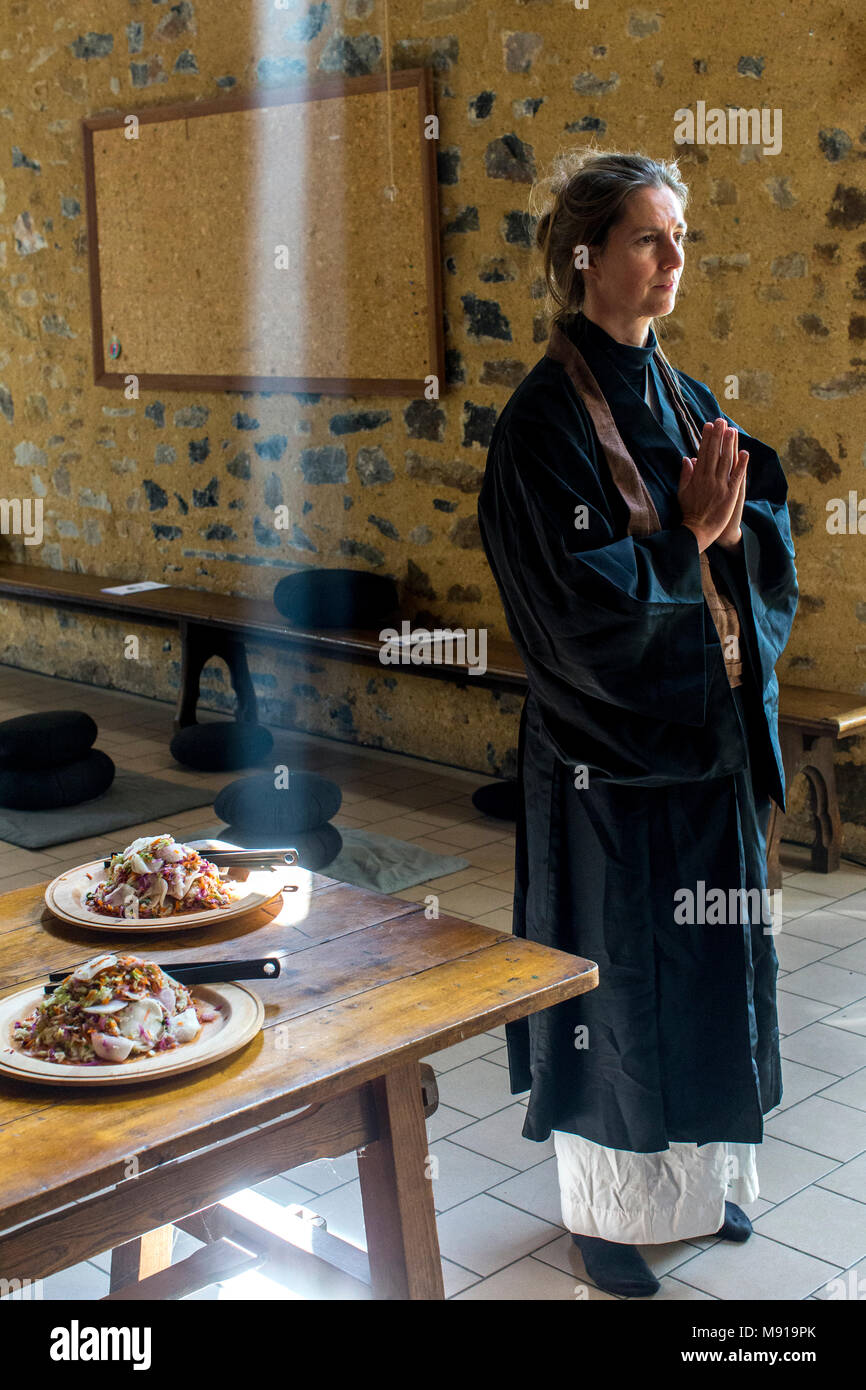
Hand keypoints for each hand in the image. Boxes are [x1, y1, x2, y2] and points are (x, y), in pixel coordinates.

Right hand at [678, 418, 748, 552]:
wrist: (698, 530)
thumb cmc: (689, 512)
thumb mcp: (682, 492)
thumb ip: (685, 475)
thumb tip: (687, 458)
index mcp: (697, 477)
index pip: (702, 453)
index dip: (706, 438)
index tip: (708, 425)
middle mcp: (709, 479)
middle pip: (714, 453)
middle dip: (718, 436)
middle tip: (721, 421)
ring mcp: (720, 486)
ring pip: (726, 461)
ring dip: (729, 445)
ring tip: (732, 430)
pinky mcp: (731, 494)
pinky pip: (737, 476)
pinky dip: (742, 464)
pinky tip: (745, 452)